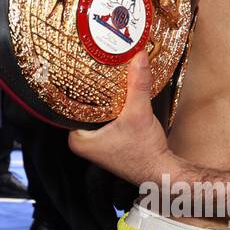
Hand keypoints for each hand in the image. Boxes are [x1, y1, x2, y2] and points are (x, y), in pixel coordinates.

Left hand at [68, 51, 171, 186]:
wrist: (160, 171)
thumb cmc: (145, 153)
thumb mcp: (140, 113)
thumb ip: (138, 85)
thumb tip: (138, 57)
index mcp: (78, 140)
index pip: (68, 104)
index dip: (76, 84)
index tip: (80, 64)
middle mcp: (82, 143)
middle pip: (82, 106)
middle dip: (90, 88)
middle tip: (93, 63)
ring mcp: (94, 143)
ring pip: (93, 112)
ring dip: (101, 97)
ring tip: (103, 73)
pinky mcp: (106, 142)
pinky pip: (103, 117)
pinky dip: (109, 106)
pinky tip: (116, 93)